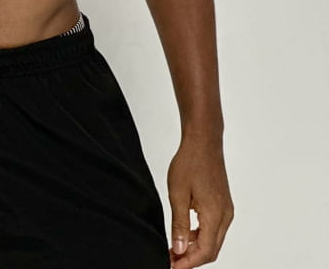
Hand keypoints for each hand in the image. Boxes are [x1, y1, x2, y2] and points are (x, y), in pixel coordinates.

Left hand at [167, 135, 233, 266]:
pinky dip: (201, 236)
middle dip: (192, 259)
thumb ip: (179, 224)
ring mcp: (226, 210)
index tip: (172, 266)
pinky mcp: (223, 205)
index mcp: (215, 215)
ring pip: (213, 241)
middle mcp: (225, 216)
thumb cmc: (190, 162)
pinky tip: (185, 234)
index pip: (204, 252)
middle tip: (171, 260)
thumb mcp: (177, 194)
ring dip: (196, 248)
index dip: (188, 263)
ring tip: (175, 248)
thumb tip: (178, 249)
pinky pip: (214, 229)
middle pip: (211, 250)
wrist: (203, 141)